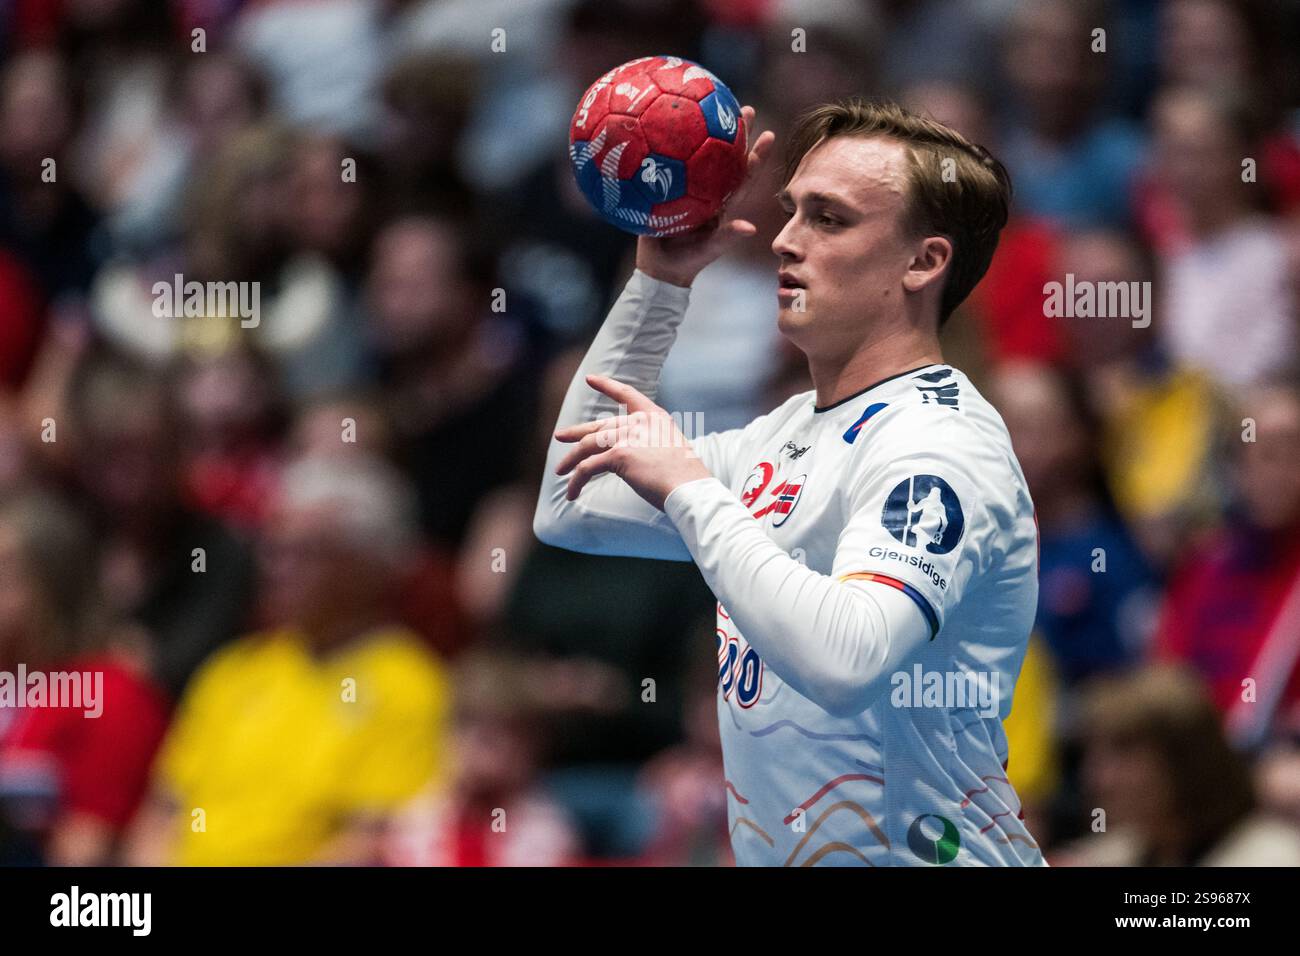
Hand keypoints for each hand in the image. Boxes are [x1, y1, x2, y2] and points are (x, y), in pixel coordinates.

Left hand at [554, 374, 711, 510]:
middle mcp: (639, 422)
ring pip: (587, 446)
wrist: (689, 487)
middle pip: (599, 426)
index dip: (607, 385)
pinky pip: (588, 468)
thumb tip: (626, 455)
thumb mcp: (669, 449)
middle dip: (576, 432)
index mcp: (655, 417)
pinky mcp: (618, 454)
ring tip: (560, 472)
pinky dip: (576, 481)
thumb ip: (648, 443)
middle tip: (560, 436)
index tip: (590, 379)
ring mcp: (628, 436)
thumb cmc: (684, 477)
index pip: (627, 394)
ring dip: (570, 461)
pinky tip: (572, 493)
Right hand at [634, 104, 776, 287]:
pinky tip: (662, 125)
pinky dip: (668, 146)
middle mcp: (708, 190)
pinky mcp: (666, 188)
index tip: (768, 134)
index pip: (744, 175)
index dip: (756, 155)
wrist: (660, 268)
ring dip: (704, 131)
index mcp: (722, 202)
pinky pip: (668, 163)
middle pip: (724, 156)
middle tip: (745, 108)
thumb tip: (750, 229)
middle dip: (736, 132)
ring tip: (708, 105)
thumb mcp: (708, 250)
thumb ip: (727, 238)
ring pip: (698, 154)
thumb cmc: (688, 261)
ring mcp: (688, 188)